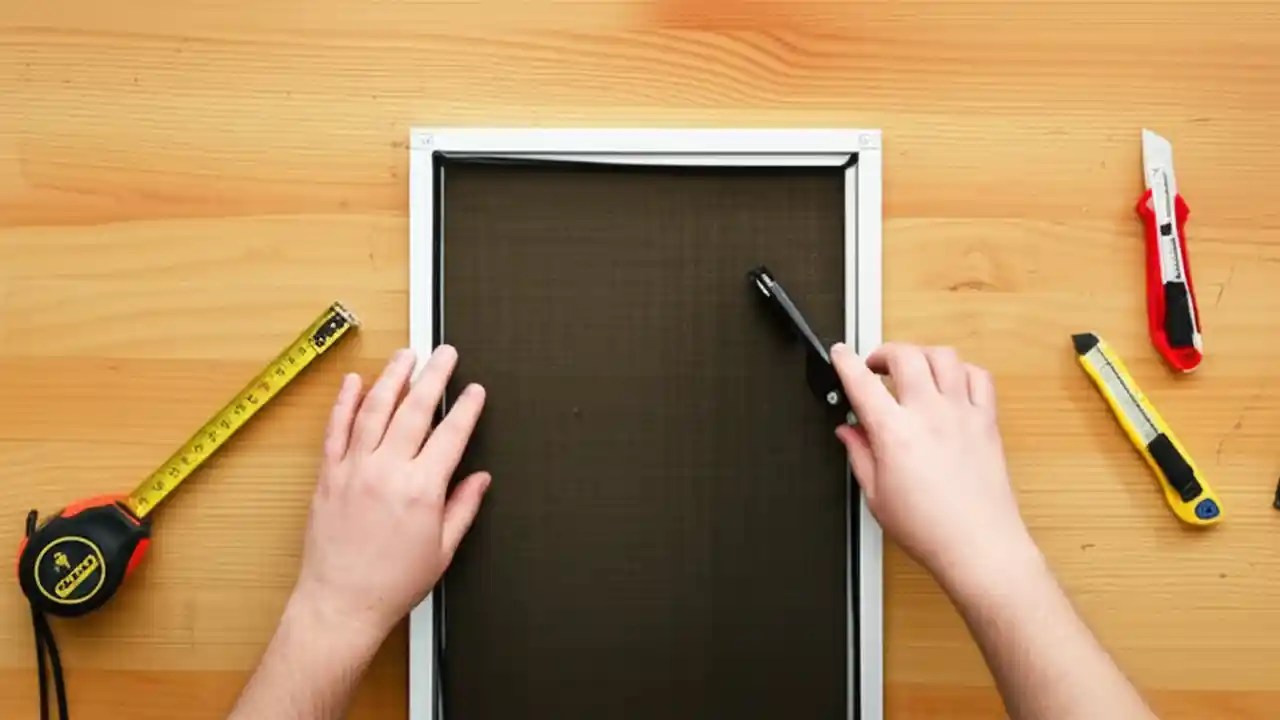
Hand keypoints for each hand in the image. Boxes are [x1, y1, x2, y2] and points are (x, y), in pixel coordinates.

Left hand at [290, 346, 490, 641]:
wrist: (341, 603)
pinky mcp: (328, 476)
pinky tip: (355, 381)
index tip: (474, 391)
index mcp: (421, 490)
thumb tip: (480, 479)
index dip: (466, 408)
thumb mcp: (443, 549)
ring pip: (375, 409)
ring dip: (392, 377)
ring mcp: (354, 470)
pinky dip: (345, 402)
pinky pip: (336, 430)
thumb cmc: (392, 583)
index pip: (450, 435)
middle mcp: (386, 472)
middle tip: (444, 354)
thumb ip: (463, 507)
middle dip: (433, 376)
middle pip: (415, 410)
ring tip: (406, 356)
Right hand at [830, 343, 1034, 588]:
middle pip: (905, 355)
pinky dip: (961, 371)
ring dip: (922, 355)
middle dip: (884, 353)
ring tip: (912, 369)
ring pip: (944, 356)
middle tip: (875, 366)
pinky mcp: (987, 422)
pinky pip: (979, 377)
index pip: (862, 382)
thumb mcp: (876, 496)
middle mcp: (930, 415)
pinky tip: (950, 383)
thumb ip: (860, 455)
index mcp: (896, 433)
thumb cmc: (931, 529)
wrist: (978, 546)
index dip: (845, 362)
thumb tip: (848, 432)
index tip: (840, 355)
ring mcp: (962, 414)